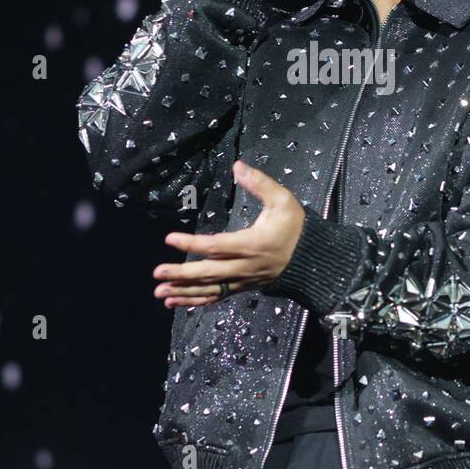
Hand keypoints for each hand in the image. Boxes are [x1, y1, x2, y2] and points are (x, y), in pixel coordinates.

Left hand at [153, 160, 305, 307]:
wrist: (312, 259)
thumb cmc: (295, 227)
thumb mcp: (283, 200)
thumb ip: (260, 183)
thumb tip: (237, 166)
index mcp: (252, 244)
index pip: (217, 246)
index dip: (192, 243)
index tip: (170, 239)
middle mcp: (244, 266)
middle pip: (209, 273)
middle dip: (182, 274)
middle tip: (157, 273)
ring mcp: (242, 280)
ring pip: (210, 289)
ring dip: (184, 292)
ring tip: (160, 293)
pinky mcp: (242, 287)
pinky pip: (217, 296)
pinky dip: (196, 301)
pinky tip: (177, 302)